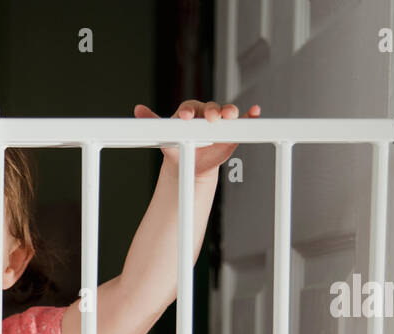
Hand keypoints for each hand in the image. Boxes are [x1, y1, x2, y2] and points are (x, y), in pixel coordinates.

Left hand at [135, 100, 261, 177]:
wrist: (191, 165)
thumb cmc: (178, 148)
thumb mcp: (164, 136)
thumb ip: (153, 122)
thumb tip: (138, 109)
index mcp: (190, 112)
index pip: (190, 107)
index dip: (188, 111)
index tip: (185, 118)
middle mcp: (207, 113)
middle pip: (211, 107)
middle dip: (212, 111)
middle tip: (212, 118)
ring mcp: (221, 121)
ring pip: (227, 112)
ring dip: (231, 111)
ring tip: (231, 116)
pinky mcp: (233, 130)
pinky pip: (244, 120)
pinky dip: (250, 115)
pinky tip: (255, 112)